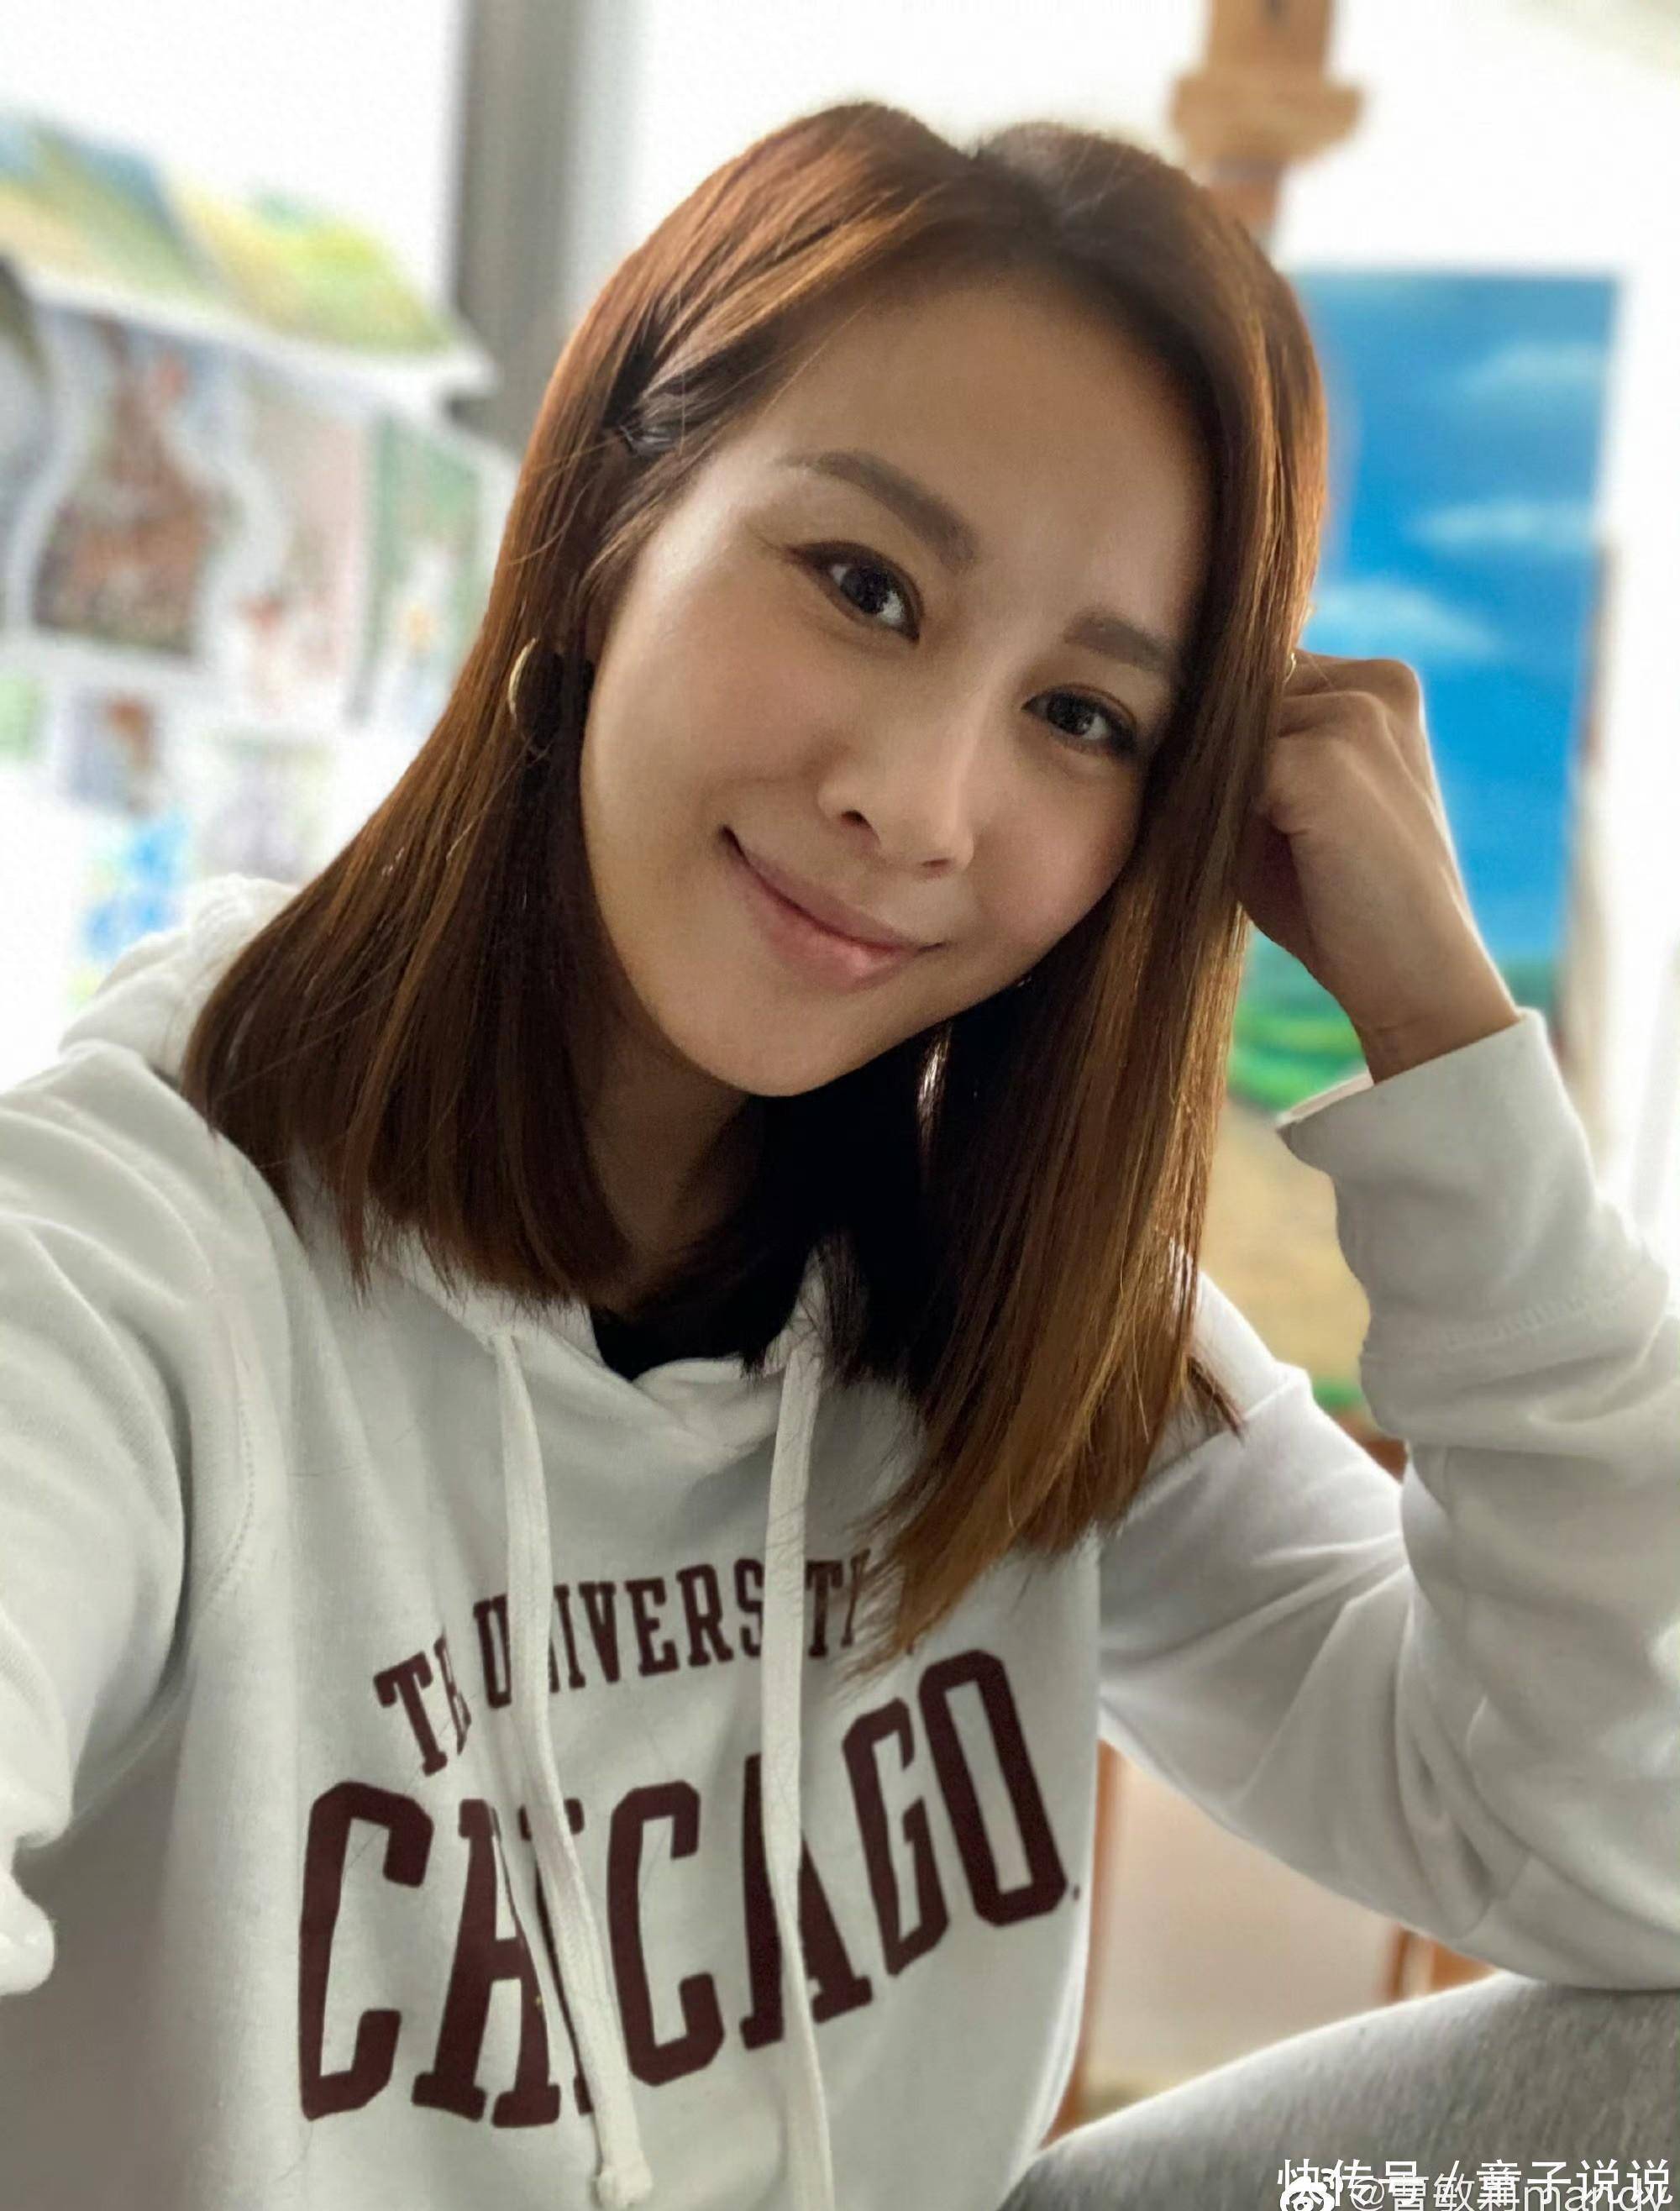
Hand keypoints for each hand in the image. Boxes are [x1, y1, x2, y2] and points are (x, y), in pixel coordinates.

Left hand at [1234, 651, 1522, 1081]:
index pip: (1254, 674)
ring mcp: (1351, 715)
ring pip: (1222, 734)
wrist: (1412, 977)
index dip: (1222, 738)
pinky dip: (1213, 821)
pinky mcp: (1322, 760)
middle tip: (1250, 841)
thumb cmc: (1336, 901)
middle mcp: (1373, 682)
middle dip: (1212, 760)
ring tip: (1256, 856)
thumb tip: (1152, 719)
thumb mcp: (1286, 807)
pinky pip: (1218, 774)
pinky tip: (1247, 865)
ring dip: (1210, 793)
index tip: (1232, 805)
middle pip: (1232, 696)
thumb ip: (1243, 752)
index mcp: (1379, 682)